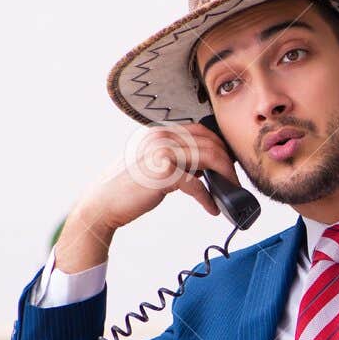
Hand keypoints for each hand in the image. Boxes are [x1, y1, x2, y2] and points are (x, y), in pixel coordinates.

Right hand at [56, 122, 239, 271]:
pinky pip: (197, 185)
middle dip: (228, 163)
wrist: (102, 203)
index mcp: (159, 132)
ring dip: (226, 178)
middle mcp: (161, 137)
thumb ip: (176, 159)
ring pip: (210, 159)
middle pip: (210, 143)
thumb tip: (204, 168)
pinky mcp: (164, 173)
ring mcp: (162, 153)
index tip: (230, 164)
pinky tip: (212, 208)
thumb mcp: (153, 164)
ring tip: (231, 193)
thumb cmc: (128, 187)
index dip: (220, 147)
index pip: (201, 131)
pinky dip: (208, 198)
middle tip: (235, 181)